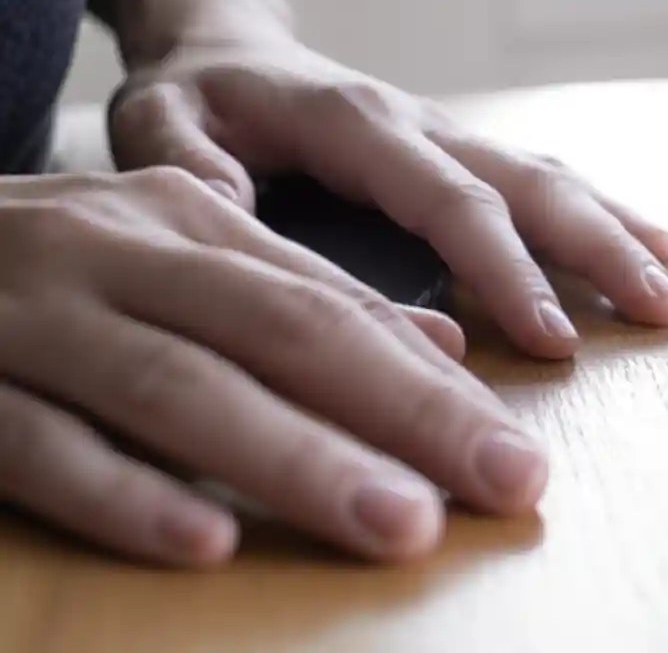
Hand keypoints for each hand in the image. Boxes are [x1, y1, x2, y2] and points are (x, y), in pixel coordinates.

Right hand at [0, 168, 547, 566]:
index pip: (335, 306)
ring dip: (297, 459)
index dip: (431, 384)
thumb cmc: (61, 276)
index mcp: (192, 226)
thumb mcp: (183, 262)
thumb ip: (302, 298)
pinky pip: (39, 445)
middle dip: (407, 415)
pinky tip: (205, 543)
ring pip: (180, 387)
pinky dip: (125, 492)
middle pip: (288, 334)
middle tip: (506, 483)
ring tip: (398, 524)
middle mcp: (124, 256)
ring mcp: (34, 318)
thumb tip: (441, 345)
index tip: (516, 452)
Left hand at [109, 37, 667, 358]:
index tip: (554, 338)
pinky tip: (653, 245)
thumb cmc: (196, 95)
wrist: (226, 49)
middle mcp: (419, 123)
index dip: (506, 268)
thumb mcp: (157, 123)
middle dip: (599, 250)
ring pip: (548, 177)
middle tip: (662, 312)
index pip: (448, 199)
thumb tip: (236, 212)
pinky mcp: (458, 154)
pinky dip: (602, 212)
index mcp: (356, 122)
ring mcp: (448, 136)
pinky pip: (539, 178)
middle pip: (527, 183)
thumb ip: (186, 166)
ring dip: (616, 233)